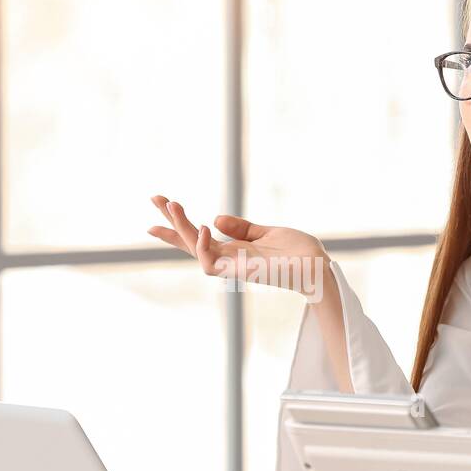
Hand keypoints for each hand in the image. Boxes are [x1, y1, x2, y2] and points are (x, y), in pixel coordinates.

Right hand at [147, 195, 329, 295]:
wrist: (316, 265)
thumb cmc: (297, 251)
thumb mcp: (266, 231)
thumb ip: (241, 227)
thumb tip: (215, 218)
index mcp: (234, 249)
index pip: (199, 236)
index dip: (179, 224)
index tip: (162, 204)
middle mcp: (228, 259)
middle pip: (189, 242)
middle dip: (171, 222)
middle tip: (154, 198)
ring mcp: (232, 266)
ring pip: (194, 249)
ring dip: (181, 228)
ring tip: (172, 204)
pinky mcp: (239, 271)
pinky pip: (210, 263)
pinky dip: (202, 246)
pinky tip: (202, 226)